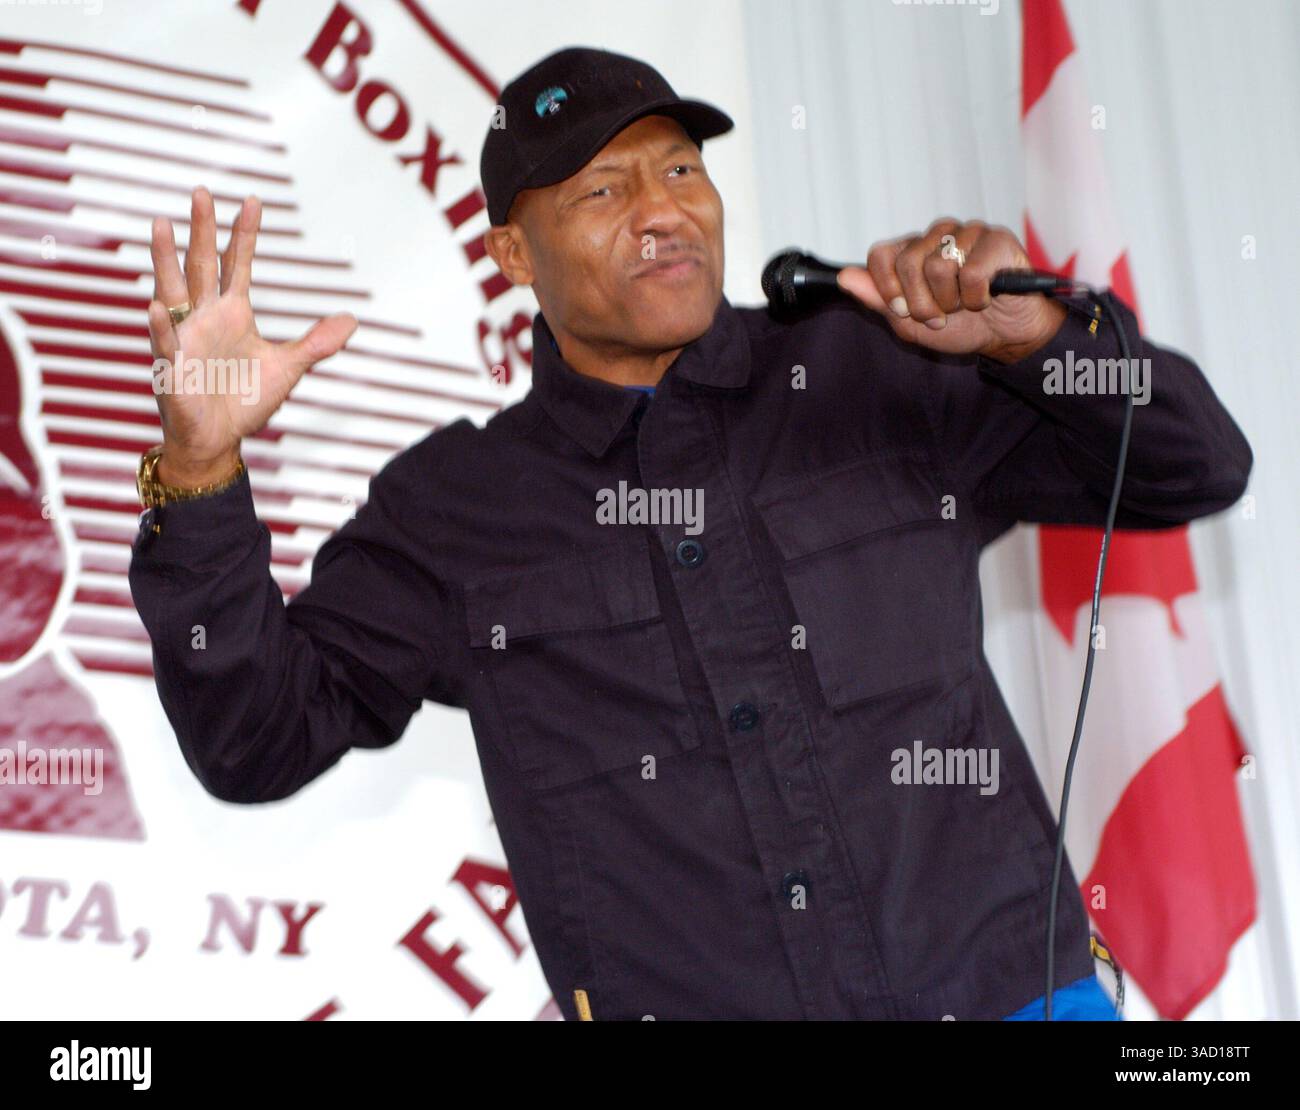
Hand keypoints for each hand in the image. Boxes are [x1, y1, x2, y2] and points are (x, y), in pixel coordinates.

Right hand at [146, 186, 358, 485]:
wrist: (218, 439)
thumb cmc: (244, 401)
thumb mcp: (289, 368)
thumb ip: (316, 343)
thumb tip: (350, 320)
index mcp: (232, 313)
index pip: (236, 264)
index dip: (244, 234)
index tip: (252, 200)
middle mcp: (204, 317)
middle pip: (202, 265)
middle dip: (202, 230)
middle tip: (202, 192)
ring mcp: (185, 338)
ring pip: (172, 291)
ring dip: (165, 259)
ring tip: (160, 223)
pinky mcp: (172, 367)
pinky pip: (164, 343)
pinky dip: (160, 327)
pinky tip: (155, 307)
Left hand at [836, 217, 1066, 363]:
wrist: (1005, 335)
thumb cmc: (960, 326)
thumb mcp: (910, 323)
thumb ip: (878, 300)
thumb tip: (844, 277)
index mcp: (913, 250)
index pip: (880, 254)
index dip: (887, 288)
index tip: (904, 310)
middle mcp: (937, 235)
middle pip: (908, 263)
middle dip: (923, 303)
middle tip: (941, 314)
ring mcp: (967, 232)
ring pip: (938, 266)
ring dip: (951, 300)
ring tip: (964, 305)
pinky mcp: (997, 239)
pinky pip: (972, 272)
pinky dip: (976, 297)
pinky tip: (986, 297)